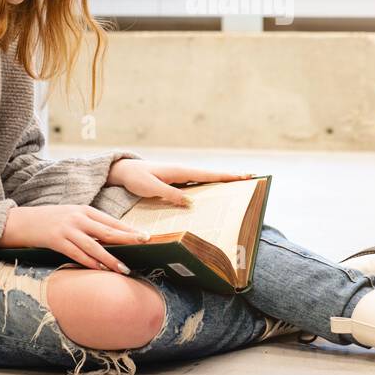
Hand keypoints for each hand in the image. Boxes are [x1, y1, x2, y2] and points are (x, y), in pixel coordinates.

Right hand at [0, 205, 149, 273]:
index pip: (111, 220)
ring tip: (124, 268)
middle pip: (108, 230)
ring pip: (95, 246)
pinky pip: (77, 254)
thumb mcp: (70, 215)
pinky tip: (100, 270)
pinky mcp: (56, 240)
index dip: (129, 228)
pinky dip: (90, 262)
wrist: (19, 221)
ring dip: (110, 258)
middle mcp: (78, 218)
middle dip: (128, 239)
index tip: (145, 235)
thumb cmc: (48, 220)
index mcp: (84, 209)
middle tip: (144, 245)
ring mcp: (67, 229)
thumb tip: (111, 237)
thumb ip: (89, 223)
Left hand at [106, 160, 254, 206]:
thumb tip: (192, 202)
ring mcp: (180, 178)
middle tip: (250, 179)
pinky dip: (207, 189)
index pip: (208, 175)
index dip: (227, 176)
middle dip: (230, 178)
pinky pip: (195, 187)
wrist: (124, 172)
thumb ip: (171, 194)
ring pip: (205, 182)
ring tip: (237, 188)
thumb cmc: (136, 178)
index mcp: (180, 171)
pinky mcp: (175, 184)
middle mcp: (183, 173)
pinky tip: (213, 196)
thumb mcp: (152, 187)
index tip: (245, 176)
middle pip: (211, 177)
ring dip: (220, 184)